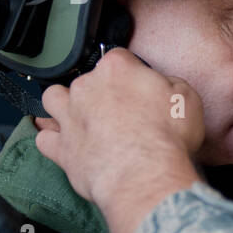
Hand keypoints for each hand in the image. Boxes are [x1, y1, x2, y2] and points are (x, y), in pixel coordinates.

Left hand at [34, 50, 203, 232]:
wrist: (145, 175)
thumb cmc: (168, 136)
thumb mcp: (187, 97)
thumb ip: (168, 83)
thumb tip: (160, 84)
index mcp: (117, 69)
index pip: (118, 57)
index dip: (131, 72)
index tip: (140, 86)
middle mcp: (86, 86)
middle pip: (87, 78)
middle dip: (100, 90)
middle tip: (119, 109)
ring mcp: (69, 116)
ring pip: (53, 98)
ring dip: (63, 104)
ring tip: (80, 116)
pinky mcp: (62, 148)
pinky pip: (45, 138)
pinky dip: (53, 139)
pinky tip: (65, 143)